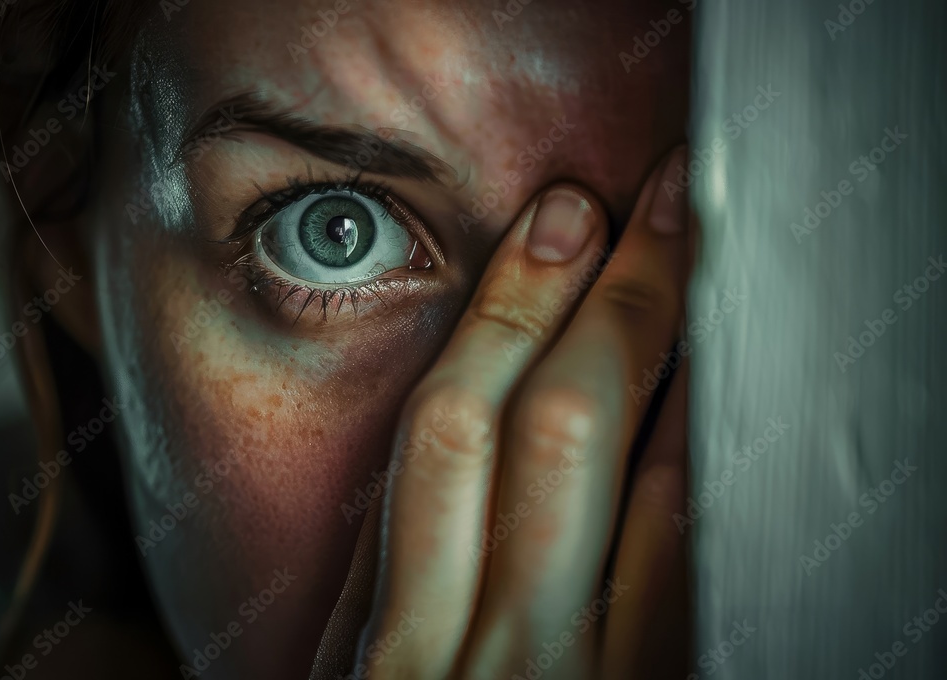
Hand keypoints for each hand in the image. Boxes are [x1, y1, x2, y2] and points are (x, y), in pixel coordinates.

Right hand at [354, 146, 692, 678]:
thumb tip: (432, 474)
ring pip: (644, 490)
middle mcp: (496, 658)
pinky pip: (703, 573)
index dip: (506, 314)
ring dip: (675, 360)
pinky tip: (732, 397)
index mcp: (404, 650)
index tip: (550, 226)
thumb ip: (390, 598)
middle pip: (551, 433)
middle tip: (646, 202)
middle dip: (603, 300)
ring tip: (699, 259)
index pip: (453, 435)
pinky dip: (716, 467)